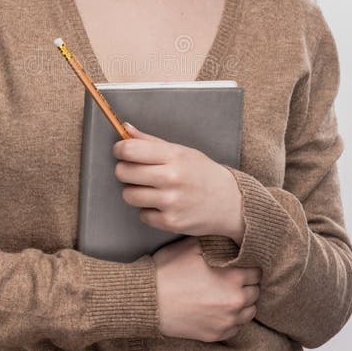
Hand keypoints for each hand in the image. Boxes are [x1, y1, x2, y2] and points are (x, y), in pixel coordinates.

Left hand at [112, 122, 244, 239]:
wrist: (231, 203)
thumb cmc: (203, 174)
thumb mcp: (182, 152)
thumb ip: (151, 141)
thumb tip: (124, 128)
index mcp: (174, 156)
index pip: (130, 150)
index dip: (120, 150)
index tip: (122, 152)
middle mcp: (171, 178)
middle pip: (123, 172)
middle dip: (125, 171)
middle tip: (136, 172)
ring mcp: (171, 202)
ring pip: (128, 195)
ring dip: (135, 192)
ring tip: (150, 189)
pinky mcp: (171, 222)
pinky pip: (142, 215)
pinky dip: (149, 211)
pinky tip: (163, 205)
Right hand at [151, 236, 260, 341]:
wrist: (147, 301)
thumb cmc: (167, 272)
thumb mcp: (191, 247)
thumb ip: (215, 243)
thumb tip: (227, 239)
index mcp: (233, 278)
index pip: (257, 272)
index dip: (249, 266)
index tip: (241, 265)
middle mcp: (235, 302)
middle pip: (256, 292)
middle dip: (248, 284)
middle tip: (235, 278)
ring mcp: (226, 321)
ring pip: (249, 312)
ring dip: (244, 303)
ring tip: (229, 294)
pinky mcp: (215, 335)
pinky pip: (236, 328)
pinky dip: (233, 319)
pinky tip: (221, 310)